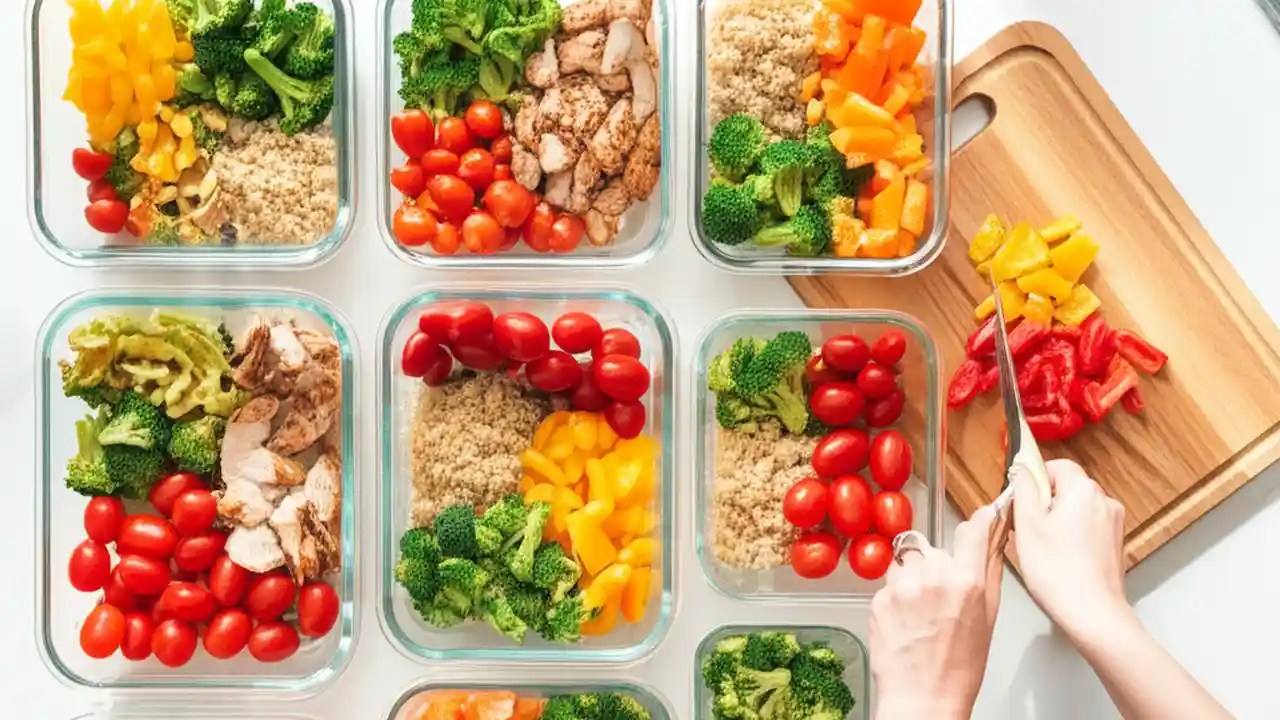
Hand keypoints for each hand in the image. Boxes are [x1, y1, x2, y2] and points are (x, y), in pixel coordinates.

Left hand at [869, 506, 1003, 718]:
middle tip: (940, 601)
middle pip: (932, 550)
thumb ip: (989, 572)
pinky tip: (905, 623)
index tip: (982, 517)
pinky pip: (888, 584)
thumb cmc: (959, 668)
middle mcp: (932, 576)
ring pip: (906, 563)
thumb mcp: (988, 618)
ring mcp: (901, 586)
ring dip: (911, 579)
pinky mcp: (878, 597)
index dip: (979, 522)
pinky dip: (895, 598)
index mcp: (966, 581)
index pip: (973, 531)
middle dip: (935, 567)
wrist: (921, 698)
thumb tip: (994, 540)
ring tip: (920, 613)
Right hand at [1012, 459, 1128, 639]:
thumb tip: (1022, 469)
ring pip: (1076, 510)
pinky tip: (1060, 560)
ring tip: (1043, 550)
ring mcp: (1113, 525)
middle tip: (1027, 530)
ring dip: (1058, 522)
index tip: (1021, 502)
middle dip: (1045, 504)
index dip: (1035, 480)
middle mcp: (1105, 502)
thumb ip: (1024, 488)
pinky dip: (1073, 538)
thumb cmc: (1056, 570)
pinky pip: (1088, 529)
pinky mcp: (1115, 545)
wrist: (1092, 614)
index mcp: (1084, 491)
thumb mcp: (1027, 524)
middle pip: (1067, 489)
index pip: (1057, 466)